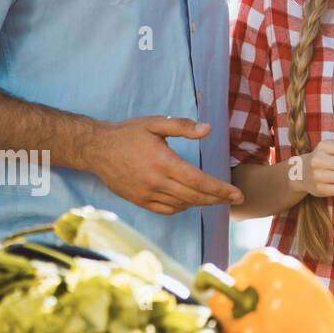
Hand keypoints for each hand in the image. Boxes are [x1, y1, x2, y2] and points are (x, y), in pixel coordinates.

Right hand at [89, 116, 244, 215]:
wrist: (96, 149)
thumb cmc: (128, 133)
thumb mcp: (156, 123)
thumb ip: (183, 126)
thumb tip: (208, 129)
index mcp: (163, 162)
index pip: (199, 181)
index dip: (221, 190)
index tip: (237, 194)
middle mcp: (155, 181)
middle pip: (194, 196)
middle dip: (218, 199)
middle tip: (235, 199)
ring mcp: (146, 194)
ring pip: (182, 204)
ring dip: (202, 203)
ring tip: (217, 198)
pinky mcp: (138, 200)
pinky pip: (166, 209)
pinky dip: (182, 207)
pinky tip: (191, 201)